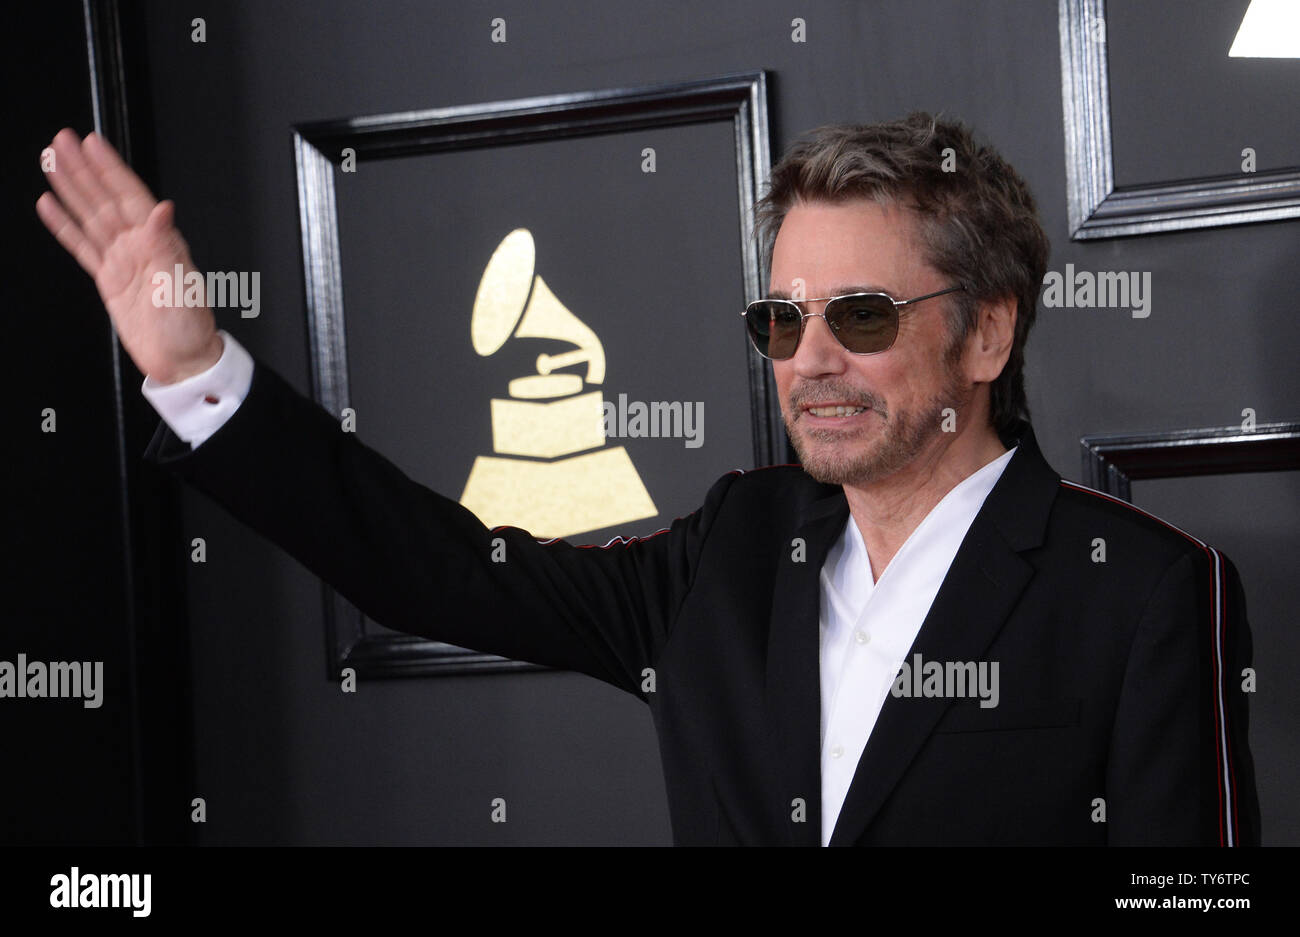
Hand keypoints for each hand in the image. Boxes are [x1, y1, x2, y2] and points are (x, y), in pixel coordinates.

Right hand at [36, 128, 222, 383]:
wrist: (182, 362)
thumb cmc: (190, 327)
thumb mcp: (181, 284)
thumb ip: (167, 244)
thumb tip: (163, 209)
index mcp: (159, 242)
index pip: (130, 196)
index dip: (110, 169)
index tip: (93, 144)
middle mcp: (140, 246)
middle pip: (105, 199)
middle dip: (83, 170)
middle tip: (61, 142)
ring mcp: (122, 261)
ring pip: (90, 217)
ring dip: (71, 189)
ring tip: (51, 163)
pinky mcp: (109, 279)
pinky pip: (81, 246)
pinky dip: (65, 226)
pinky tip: (50, 206)